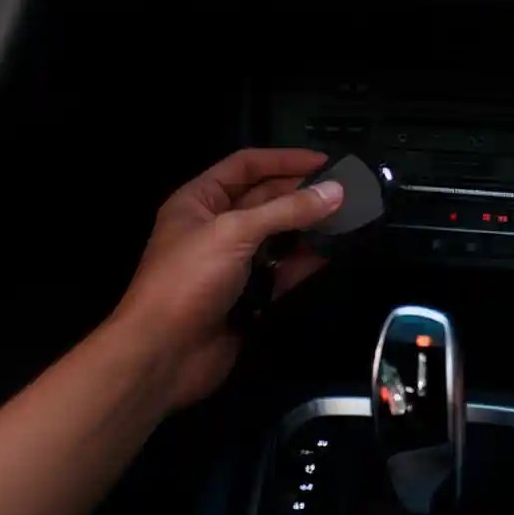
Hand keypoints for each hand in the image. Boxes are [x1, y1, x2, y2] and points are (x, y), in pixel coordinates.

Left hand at [110, 148, 343, 409]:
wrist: (164, 354)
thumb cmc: (188, 281)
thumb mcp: (234, 233)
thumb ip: (287, 210)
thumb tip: (335, 192)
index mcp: (198, 201)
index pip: (245, 167)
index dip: (284, 161)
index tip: (325, 162)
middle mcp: (215, 227)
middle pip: (265, 200)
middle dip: (302, 194)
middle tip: (346, 191)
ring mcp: (233, 264)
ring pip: (278, 237)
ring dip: (309, 227)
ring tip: (349, 218)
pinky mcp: (249, 297)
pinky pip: (283, 272)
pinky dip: (306, 261)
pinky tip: (334, 251)